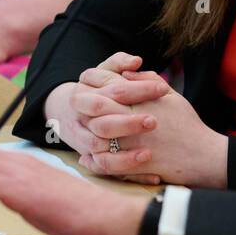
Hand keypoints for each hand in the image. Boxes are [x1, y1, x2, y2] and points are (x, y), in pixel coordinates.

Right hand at [41, 52, 168, 162]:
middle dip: (129, 123)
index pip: (115, 89)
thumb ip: (118, 62)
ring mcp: (84, 139)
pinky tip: (152, 173)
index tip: (164, 89)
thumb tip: (136, 61)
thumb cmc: (98, 90)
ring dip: (125, 153)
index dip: (140, 89)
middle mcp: (82, 117)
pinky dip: (128, 172)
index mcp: (86, 92)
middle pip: (104, 122)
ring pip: (99, 148)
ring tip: (149, 152)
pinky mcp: (90, 158)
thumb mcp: (104, 73)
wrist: (71, 114)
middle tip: (154, 122)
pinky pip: (106, 169)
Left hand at [77, 80, 228, 189]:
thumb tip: (126, 72)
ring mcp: (128, 143)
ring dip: (85, 131)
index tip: (89, 79)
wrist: (200, 155)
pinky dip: (92, 160)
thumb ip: (147, 80)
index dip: (93, 78)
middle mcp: (130, 118)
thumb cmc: (187, 124)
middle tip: (77, 102)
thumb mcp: (171, 96)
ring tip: (81, 128)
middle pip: (93, 104)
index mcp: (138, 99)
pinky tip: (88, 157)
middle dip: (81, 100)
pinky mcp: (129, 164)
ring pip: (94, 133)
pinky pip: (103, 162)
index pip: (107, 81)